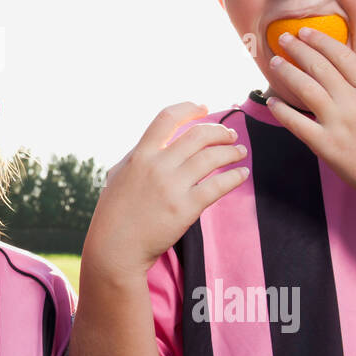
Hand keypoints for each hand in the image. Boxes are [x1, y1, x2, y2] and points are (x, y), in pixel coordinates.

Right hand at [84, 103, 248, 278]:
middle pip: (198, 135)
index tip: (204, 108)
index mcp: (140, 154)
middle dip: (219, 131)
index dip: (189, 108)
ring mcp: (172, 186)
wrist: (115, 248)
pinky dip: (234, 177)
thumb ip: (138, 156)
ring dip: (231, 151)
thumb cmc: (114, 213)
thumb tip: (157, 143)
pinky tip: (241, 174)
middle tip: (230, 135)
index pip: (167, 118)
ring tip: (239, 152)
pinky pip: (218, 185)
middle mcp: (157, 165)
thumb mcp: (119, 174)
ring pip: (212, 157)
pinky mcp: (185, 208)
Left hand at [267, 27, 355, 203]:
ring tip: (275, 61)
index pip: (343, 57)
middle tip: (284, 38)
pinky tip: (272, 100)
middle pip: (320, 68)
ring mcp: (338, 124)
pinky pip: (297, 124)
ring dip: (287, 72)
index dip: (322, 41)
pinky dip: (282, 111)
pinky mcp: (326, 146)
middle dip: (299, 49)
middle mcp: (354, 103)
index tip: (307, 32)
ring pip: (306, 89)